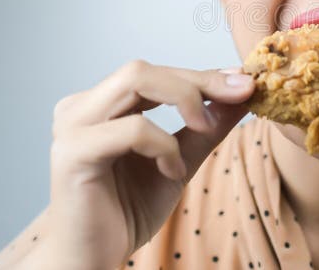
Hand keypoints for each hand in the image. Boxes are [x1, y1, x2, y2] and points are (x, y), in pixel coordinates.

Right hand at [43, 60, 253, 268]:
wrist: (93, 259)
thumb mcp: (180, 160)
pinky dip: (163, 145)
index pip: (157, 73)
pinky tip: (172, 170)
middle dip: (199, 80)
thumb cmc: (127, 211)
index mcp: (101, 104)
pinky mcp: (74, 153)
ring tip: (204, 130)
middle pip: (144, 69)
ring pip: (136, 80)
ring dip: (184, 100)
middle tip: (240, 94)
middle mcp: (81, 107)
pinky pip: (132, 129)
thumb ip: (207, 127)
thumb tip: (242, 93)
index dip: (203, 74)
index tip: (245, 82)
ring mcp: (73, 126)